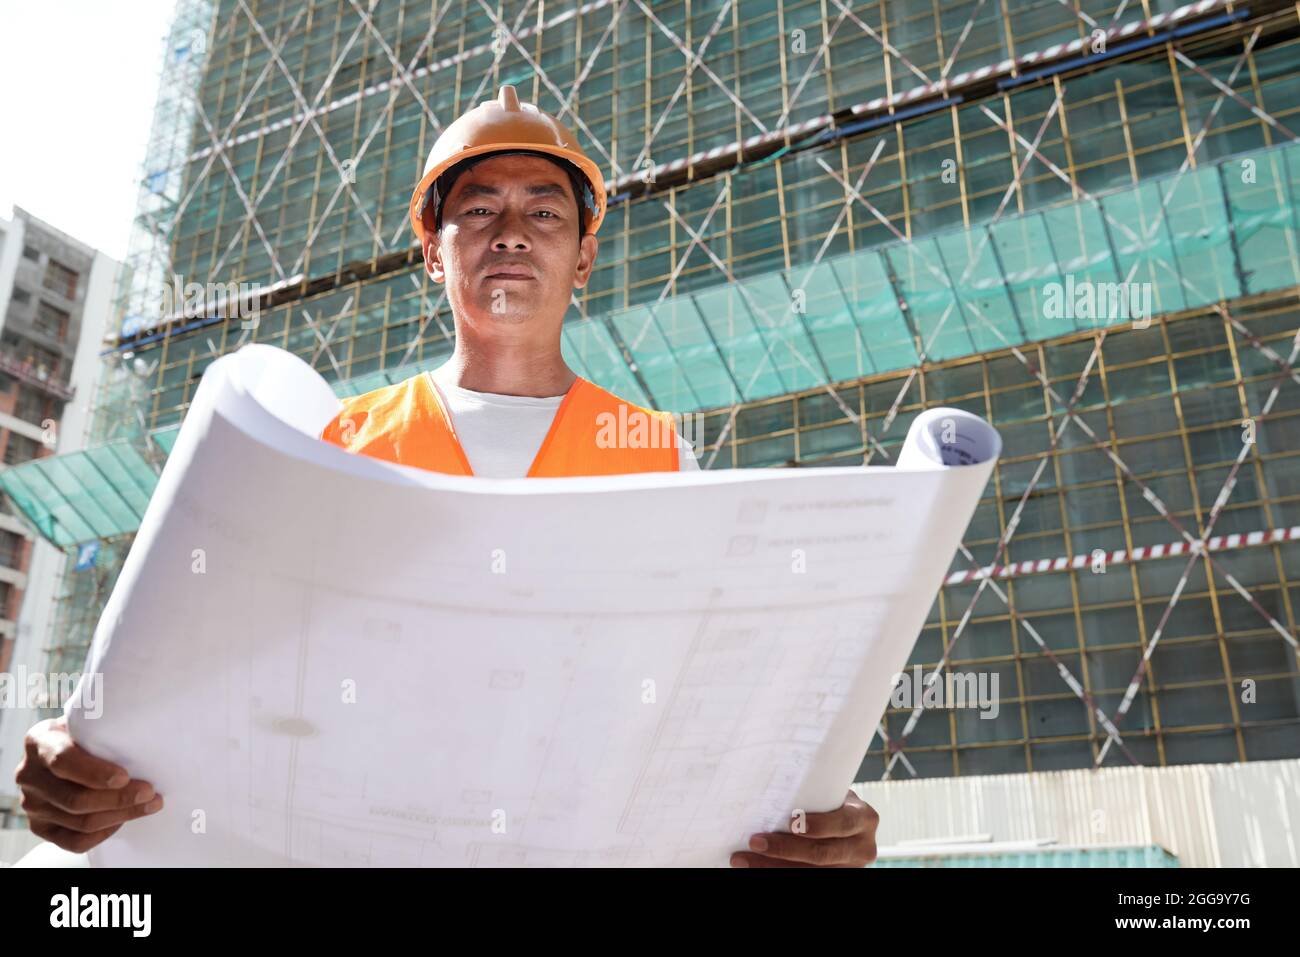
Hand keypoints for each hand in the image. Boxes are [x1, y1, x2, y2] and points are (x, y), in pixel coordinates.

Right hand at [14, 716, 163, 853]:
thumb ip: (105, 723)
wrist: (65, 750)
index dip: (95, 773)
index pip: (62, 761)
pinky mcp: (39, 826)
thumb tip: (147, 727)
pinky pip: (73, 841)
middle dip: (118, 798)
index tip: (125, 776)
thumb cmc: (85, 732)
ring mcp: (32, 803)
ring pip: (79, 821)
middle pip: (74, 798)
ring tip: (148, 805)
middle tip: (150, 793)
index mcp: (39, 741)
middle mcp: (28, 774)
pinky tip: (122, 820)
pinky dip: (102, 834)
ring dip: (119, 815)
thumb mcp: (88, 719)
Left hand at [731, 789, 878, 866]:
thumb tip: (767, 784)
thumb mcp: (832, 793)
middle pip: (821, 854)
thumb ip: (814, 794)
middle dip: (784, 849)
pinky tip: (753, 866)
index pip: (841, 824)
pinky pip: (803, 877)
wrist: (848, 824)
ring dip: (770, 865)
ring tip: (742, 859)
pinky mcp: (834, 877)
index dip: (817, 825)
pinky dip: (774, 871)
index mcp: (864, 819)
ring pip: (808, 871)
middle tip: (754, 840)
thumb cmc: (831, 801)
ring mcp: (849, 868)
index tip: (790, 821)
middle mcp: (862, 848)